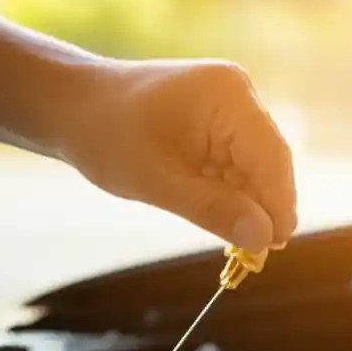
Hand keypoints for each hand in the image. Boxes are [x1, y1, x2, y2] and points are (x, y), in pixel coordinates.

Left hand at [53, 58, 296, 252]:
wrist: (73, 107)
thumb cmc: (106, 137)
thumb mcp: (157, 182)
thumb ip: (213, 209)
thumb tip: (264, 239)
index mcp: (227, 96)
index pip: (270, 156)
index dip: (279, 204)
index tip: (274, 247)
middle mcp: (238, 93)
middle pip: (269, 161)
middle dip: (264, 207)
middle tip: (256, 257)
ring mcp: (231, 105)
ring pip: (256, 166)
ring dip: (249, 203)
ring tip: (238, 245)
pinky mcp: (220, 120)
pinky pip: (239, 162)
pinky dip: (233, 192)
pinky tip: (222, 218)